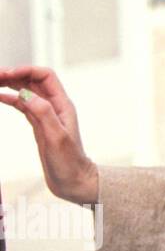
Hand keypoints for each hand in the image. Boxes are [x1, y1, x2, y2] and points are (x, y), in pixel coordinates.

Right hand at [0, 65, 98, 205]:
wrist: (72, 180)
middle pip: (33, 81)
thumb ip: (44, 114)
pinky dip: (10, 98)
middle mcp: (55, 107)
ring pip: (26, 92)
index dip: (26, 70)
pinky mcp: (38, 125)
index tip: (6, 74)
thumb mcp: (57, 137)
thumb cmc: (69, 162)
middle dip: (14, 74)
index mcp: (62, 105)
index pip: (45, 77)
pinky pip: (23, 106)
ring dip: (10, 84)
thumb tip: (26, 93)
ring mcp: (46, 115)